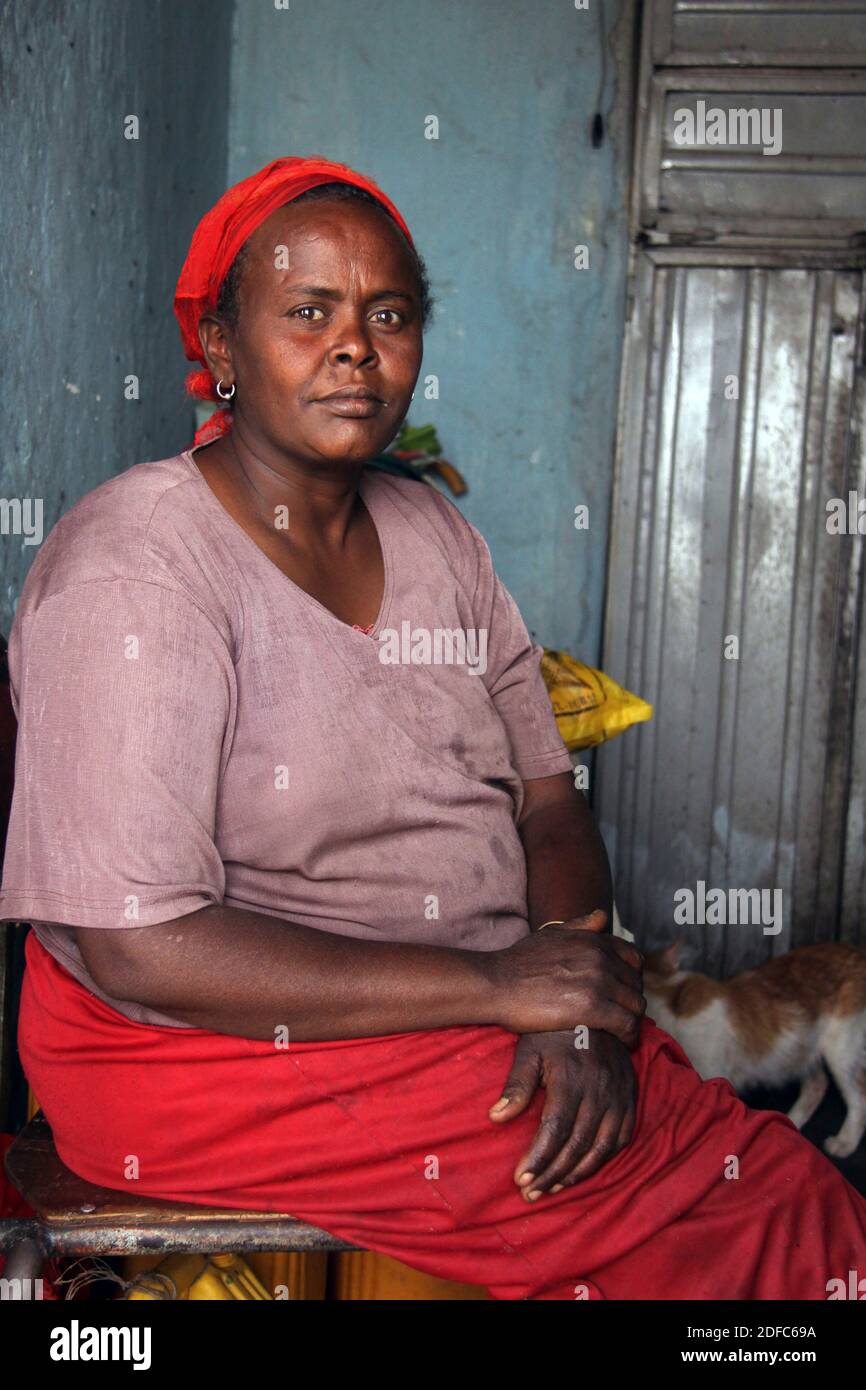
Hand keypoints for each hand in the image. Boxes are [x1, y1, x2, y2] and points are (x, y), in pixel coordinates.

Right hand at [488, 908, 644, 1045]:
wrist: (496, 983)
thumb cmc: (519, 962)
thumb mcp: (550, 935)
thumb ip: (580, 926)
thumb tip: (602, 916)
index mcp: (593, 940)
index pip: (634, 959)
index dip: (632, 978)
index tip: (622, 993)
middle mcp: (599, 957)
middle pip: (636, 985)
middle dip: (631, 1002)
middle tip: (620, 1016)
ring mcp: (597, 981)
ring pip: (635, 1006)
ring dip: (632, 1020)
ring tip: (621, 1031)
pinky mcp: (591, 1008)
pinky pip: (626, 1024)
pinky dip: (628, 1035)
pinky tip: (619, 1041)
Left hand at [489, 1027, 636, 1200]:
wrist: (593, 1005)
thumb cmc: (552, 1031)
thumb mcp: (528, 1050)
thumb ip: (516, 1085)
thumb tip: (496, 1117)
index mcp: (571, 1078)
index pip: (555, 1130)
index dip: (538, 1159)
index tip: (520, 1180)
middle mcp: (598, 1089)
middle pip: (577, 1145)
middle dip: (553, 1174)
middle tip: (531, 1192)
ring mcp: (618, 1094)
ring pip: (600, 1147)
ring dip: (577, 1174)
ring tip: (553, 1187)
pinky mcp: (629, 1095)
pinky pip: (621, 1137)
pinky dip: (603, 1158)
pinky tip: (582, 1169)